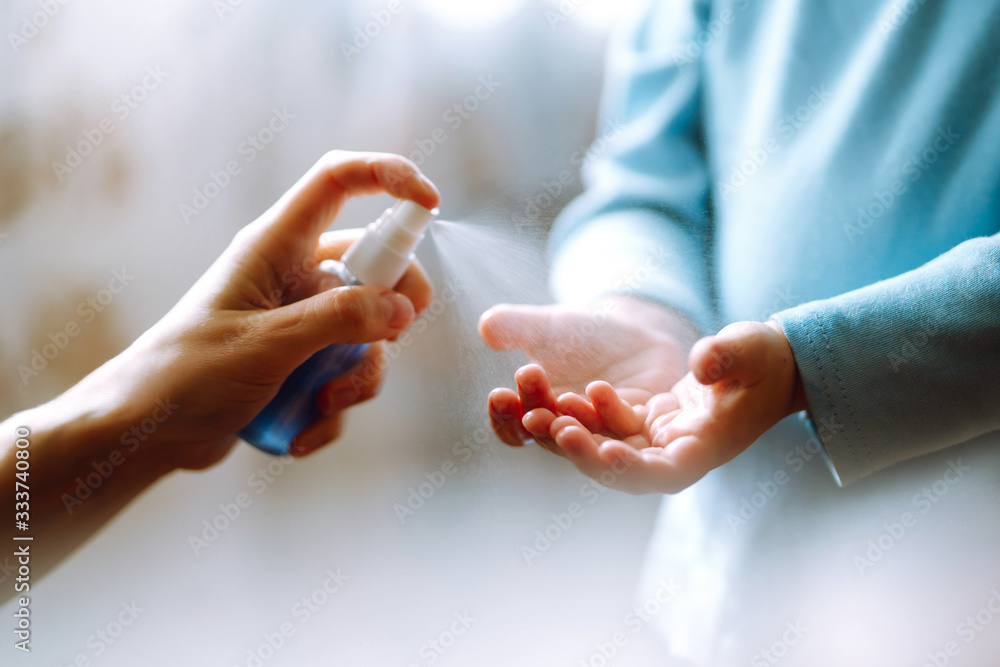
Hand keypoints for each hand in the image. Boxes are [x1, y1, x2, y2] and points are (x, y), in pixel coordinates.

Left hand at [60, 150, 439, 467]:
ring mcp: (301, 318)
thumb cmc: (186, 376)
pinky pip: (347, 372)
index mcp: (275, 246)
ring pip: (369, 329)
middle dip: (394, 308)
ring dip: (360, 375)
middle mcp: (294, 274)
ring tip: (323, 405)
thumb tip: (401, 310)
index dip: (388, 177)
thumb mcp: (266, 346)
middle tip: (393, 337)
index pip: (338, 181)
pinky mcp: (303, 360)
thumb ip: (338, 320)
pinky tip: (302, 433)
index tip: (431, 202)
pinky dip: (336, 407)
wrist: (145, 434)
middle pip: (375, 265)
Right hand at [478, 297, 698, 453]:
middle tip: (529, 377)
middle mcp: (569, 432)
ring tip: (563, 397)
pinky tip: (597, 389)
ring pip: (584, 435)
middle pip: (545, 433)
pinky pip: (622, 423)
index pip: (513, 429)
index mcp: (538, 417)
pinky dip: (609, 410)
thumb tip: (487, 326)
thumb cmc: (578, 334)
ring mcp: (604, 431)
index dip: (503, 416)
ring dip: (571, 419)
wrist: (630, 331)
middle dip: (534, 408)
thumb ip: (514, 327)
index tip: (498, 393)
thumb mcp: (544, 327)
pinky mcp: (638, 421)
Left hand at [519, 321, 807, 493]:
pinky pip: (610, 425)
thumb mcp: (751, 350)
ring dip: (578, 435)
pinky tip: (572, 391)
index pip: (662, 473)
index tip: (603, 451)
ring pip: (609, 448)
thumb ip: (727, 357)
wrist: (766, 364)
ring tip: (544, 413)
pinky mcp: (648, 424)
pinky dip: (590, 413)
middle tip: (554, 428)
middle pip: (624, 470)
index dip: (630, 468)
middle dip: (587, 454)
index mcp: (705, 449)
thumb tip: (701, 365)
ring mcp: (660, 441)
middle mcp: (677, 453)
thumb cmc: (763, 358)